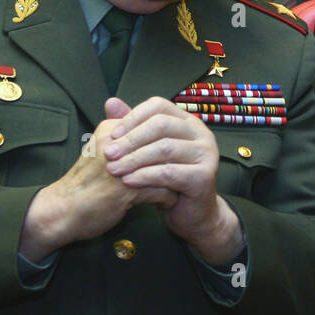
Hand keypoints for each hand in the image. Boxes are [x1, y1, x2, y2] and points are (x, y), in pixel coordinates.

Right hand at [19, 104, 175, 261]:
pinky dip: (168, 197)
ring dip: (174, 178)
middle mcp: (116, 145)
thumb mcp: (103, 152)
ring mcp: (121, 167)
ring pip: (166, 167)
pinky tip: (169, 202)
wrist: (62, 211)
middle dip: (175, 161)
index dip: (167, 144)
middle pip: (163, 146)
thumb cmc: (87, 182)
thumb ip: (127, 139)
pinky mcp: (126, 189)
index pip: (154, 129)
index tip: (173, 158)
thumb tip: (155, 126)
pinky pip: (163, 190)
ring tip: (178, 187)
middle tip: (183, 171)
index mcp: (110, 130)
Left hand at [101, 96, 243, 263]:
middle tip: (107, 153)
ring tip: (113, 169)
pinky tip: (128, 181)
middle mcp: (201, 133)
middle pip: (161, 124)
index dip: (133, 117)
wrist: (192, 213)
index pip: (158, 106)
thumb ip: (133, 127)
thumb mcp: (148, 151)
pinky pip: (170, 172)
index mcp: (188, 121)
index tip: (111, 134)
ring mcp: (206, 153)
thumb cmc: (168, 180)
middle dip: (131, 139)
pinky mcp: (205, 176)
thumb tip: (111, 102)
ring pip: (165, 148)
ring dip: (134, 159)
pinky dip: (145, 176)